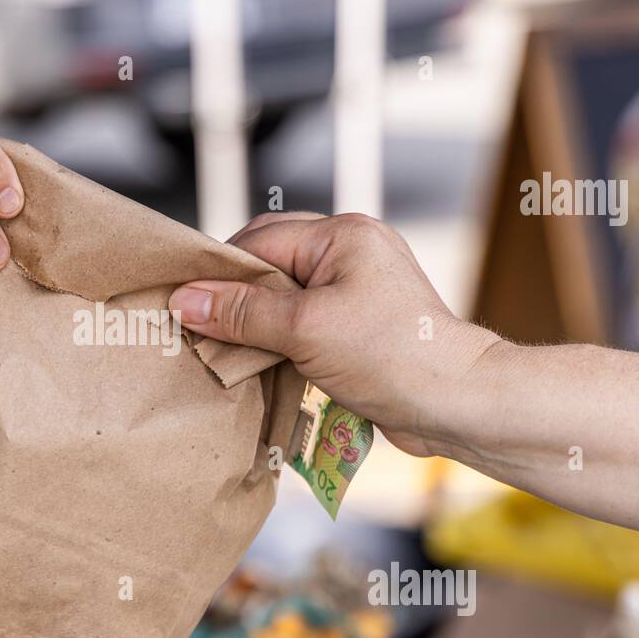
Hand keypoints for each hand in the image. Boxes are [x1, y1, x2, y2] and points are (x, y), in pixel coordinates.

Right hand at [168, 211, 499, 455]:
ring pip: (285, 296)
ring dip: (256, 323)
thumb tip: (184, 300)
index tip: (183, 305)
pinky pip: (305, 322)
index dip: (219, 274)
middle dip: (236, 297)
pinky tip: (261, 363)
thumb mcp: (304, 329)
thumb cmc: (390, 356)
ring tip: (226, 350)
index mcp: (342, 235)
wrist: (455, 403)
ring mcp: (359, 288)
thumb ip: (242, 312)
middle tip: (201, 329)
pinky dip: (280, 340)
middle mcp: (352, 252)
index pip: (259, 242)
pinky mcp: (362, 325)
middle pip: (270, 264)